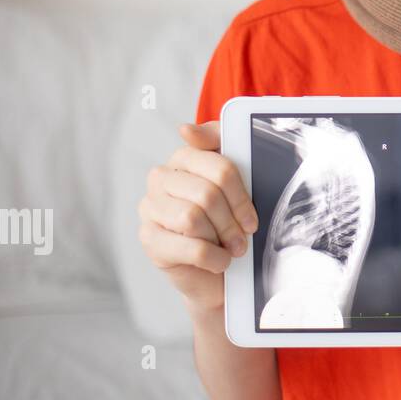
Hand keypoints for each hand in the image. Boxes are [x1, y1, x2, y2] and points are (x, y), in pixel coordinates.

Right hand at [137, 121, 259, 312]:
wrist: (220, 270)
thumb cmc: (230, 220)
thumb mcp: (240, 179)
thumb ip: (220, 142)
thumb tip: (185, 129)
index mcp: (185, 157)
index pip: (220, 167)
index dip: (242, 196)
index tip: (252, 218)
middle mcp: (161, 178)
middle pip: (207, 194)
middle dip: (231, 221)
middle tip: (244, 237)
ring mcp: (150, 208)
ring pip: (192, 218)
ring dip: (221, 239)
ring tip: (232, 249)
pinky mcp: (148, 238)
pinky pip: (188, 247)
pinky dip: (213, 258)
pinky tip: (219, 261)